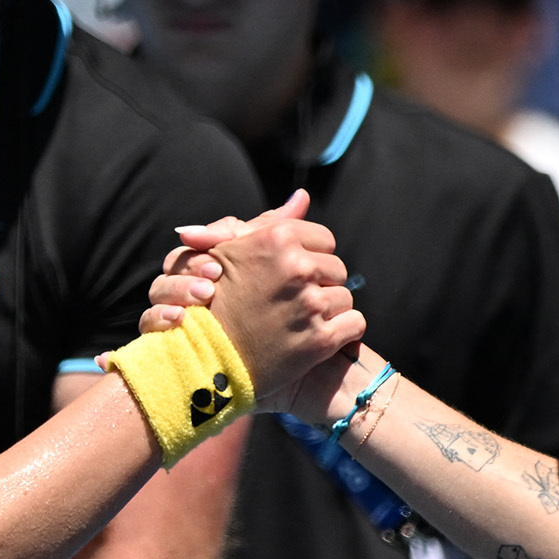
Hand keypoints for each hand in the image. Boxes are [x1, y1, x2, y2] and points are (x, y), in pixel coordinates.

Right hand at [149, 191, 361, 413]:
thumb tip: (302, 198)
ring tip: (296, 322)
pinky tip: (313, 339)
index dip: (309, 257)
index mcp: (277, 239)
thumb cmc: (213, 301)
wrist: (204, 359)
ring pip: (345, 297)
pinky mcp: (320, 340)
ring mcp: (310, 305)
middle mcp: (296, 268)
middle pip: (336, 268)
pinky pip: (355, 324)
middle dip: (319, 284)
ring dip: (327, 311)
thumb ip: (270, 222)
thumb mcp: (232, 251)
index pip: (324, 240)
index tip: (288, 276)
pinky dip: (340, 333)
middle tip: (289, 302)